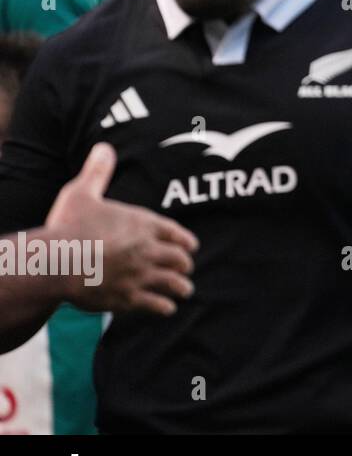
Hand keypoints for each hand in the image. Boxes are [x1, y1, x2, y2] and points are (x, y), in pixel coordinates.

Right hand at [45, 143, 198, 315]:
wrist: (56, 262)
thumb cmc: (68, 226)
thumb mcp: (82, 192)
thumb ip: (97, 171)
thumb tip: (104, 147)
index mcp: (143, 224)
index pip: (176, 233)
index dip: (185, 241)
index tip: (191, 247)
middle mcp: (148, 249)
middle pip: (180, 259)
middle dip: (184, 265)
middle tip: (185, 269)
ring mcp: (141, 275)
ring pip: (174, 283)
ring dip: (181, 287)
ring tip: (184, 291)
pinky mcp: (129, 298)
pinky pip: (157, 305)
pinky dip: (164, 307)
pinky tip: (166, 308)